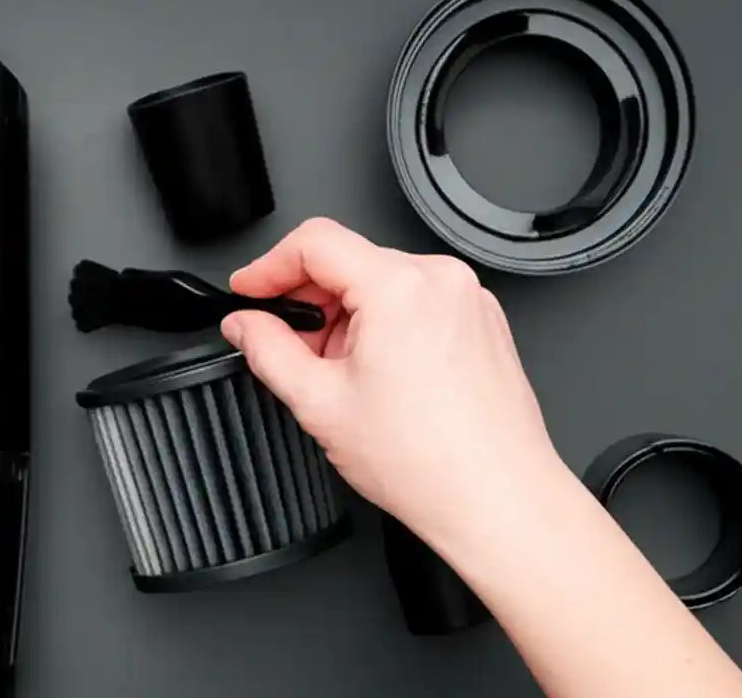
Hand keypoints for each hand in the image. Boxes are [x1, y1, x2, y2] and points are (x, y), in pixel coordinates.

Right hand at [220, 218, 561, 531]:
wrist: (496, 499)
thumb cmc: (426, 461)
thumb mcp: (319, 403)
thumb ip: (267, 350)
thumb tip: (245, 325)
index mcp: (398, 287)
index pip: (314, 241)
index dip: (268, 266)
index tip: (250, 291)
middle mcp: (440, 281)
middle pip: (348, 261)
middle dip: (310, 302)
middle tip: (292, 352)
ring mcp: (467, 299)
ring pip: (382, 283)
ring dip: (347, 318)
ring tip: (344, 378)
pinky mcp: (481, 321)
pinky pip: (416, 302)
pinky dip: (385, 326)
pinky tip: (380, 378)